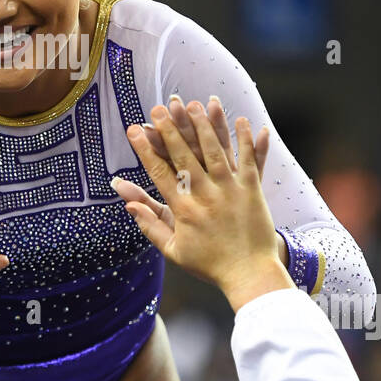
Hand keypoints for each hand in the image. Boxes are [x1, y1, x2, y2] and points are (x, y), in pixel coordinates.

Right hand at [123, 103, 294, 310]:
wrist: (250, 275)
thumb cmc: (209, 265)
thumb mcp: (173, 249)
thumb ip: (149, 224)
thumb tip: (127, 202)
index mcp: (184, 211)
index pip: (160, 173)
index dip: (146, 149)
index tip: (134, 129)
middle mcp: (206, 196)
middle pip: (185, 156)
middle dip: (170, 129)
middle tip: (159, 108)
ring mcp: (231, 191)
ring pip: (215, 152)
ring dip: (204, 126)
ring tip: (193, 104)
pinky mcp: (252, 191)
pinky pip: (248, 160)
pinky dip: (245, 140)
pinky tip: (241, 119)